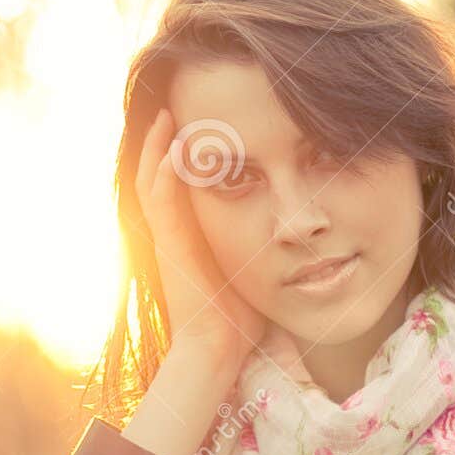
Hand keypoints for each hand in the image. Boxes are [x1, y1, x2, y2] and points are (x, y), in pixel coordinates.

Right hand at [134, 106, 267, 365]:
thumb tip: (301, 234)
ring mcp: (168, 238)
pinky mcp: (167, 246)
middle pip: (160, 175)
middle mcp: (174, 232)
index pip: (182, 183)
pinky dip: (162, 174)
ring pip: (152, 181)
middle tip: (173, 106)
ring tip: (167, 114)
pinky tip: (172, 148)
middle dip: (165, 140)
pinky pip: (159, 203)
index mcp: (192, 234)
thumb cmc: (240, 317)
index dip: (184, 154)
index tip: (199, 124)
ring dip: (158, 147)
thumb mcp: (254, 268)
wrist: (217, 349)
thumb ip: (264, 247)